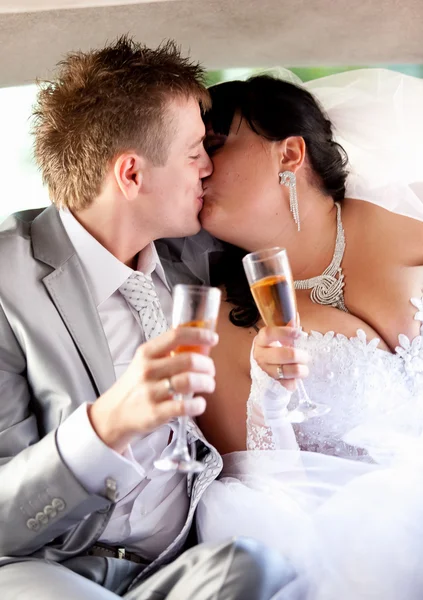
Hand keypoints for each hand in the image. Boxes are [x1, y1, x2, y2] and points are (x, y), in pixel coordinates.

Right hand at [88, 327, 217, 452]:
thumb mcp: (144, 362)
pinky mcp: (156, 412)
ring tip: (208, 385)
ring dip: (207, 383)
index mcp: (146, 353)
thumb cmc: (135, 386)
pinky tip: (200, 403)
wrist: (114, 414)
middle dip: (207, 365)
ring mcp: (151, 391)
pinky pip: (185, 406)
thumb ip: (166, 352)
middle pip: (189, 360)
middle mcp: (148, 370)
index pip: (176, 335)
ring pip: (190, 381)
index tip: (213, 338)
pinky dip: (199, 404)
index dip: (199, 335)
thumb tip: (198, 343)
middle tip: (210, 370)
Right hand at [253, 326, 308, 391]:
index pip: (269, 333)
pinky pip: (288, 384)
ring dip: (300, 370)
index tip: (299, 333)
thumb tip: (295, 318)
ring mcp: (265, 370)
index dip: (284, 332)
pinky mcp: (272, 383)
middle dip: (298, 355)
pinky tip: (295, 378)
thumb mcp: (279, 337)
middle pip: (281, 355)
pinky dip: (295, 381)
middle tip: (306, 356)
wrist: (265, 366)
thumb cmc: (275, 347)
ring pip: (286, 371)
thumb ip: (288, 329)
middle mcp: (260, 355)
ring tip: (304, 368)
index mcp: (261, 341)